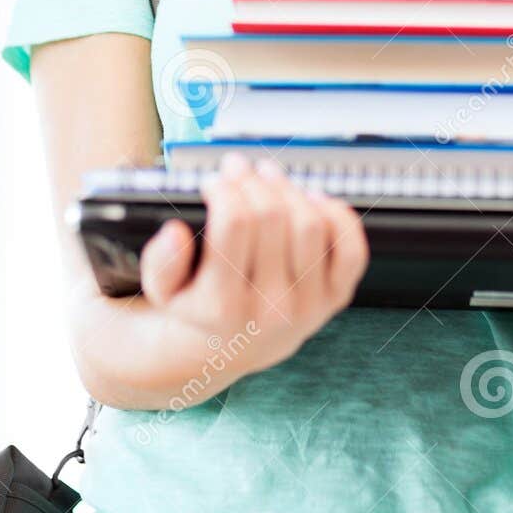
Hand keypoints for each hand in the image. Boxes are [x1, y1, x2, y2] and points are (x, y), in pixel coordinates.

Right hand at [135, 150, 368, 390]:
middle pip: (271, 217)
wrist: (233, 346)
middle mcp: (272, 310)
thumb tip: (175, 232)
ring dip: (288, 189)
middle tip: (237, 167)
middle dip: (251, 180)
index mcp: (225, 308)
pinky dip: (337, 215)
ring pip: (310, 224)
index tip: (213, 182)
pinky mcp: (336, 299)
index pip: (234, 224)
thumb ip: (161, 263)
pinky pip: (352, 249)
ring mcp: (309, 305)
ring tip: (267, 176)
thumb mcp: (162, 292)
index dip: (224, 190)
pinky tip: (312, 198)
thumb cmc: (198, 306)